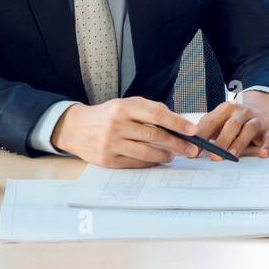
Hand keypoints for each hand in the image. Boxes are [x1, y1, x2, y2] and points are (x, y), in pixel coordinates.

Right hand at [51, 97, 201, 168]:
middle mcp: (117, 125)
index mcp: (123, 108)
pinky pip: (136, 163)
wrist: (76, 128)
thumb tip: (176, 121)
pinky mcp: (108, 160)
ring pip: (147, 152)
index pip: (156, 115)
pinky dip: (150, 162)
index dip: (176, 123)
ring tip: (174, 155)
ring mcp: (111, 144)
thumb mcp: (125, 104)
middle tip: (191, 149)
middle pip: (154, 136)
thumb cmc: (107, 115)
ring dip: (165, 155)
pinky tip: (157, 159)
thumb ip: (149, 109)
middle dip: (177, 144)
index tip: (192, 130)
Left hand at [194, 95, 268, 159]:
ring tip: (232, 156)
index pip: (211, 121)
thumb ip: (207, 129)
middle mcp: (241, 112)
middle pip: (231, 125)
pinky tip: (263, 154)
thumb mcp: (220, 119)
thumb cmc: (235, 119)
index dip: (202, 136)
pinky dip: (267, 146)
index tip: (193, 150)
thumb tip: (188, 146)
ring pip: (249, 130)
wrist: (262, 107)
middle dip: (222, 141)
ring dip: (239, 144)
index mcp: (226, 109)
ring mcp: (256, 120)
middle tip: (214, 156)